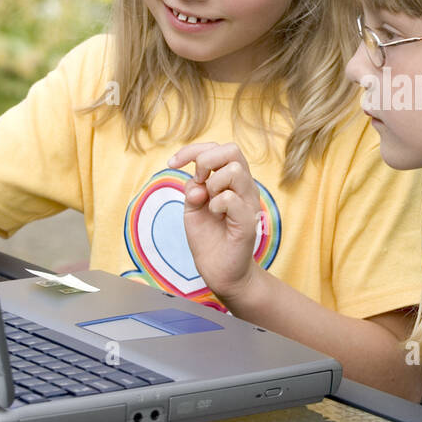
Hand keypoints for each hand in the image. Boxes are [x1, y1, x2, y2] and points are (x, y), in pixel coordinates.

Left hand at [168, 141, 260, 307]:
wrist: (221, 272)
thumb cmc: (209, 239)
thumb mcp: (193, 208)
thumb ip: (193, 189)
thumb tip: (197, 181)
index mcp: (232, 181)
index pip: (219, 149)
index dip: (193, 150)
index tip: (172, 164)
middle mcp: (244, 187)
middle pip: (232, 150)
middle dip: (206, 159)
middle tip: (199, 181)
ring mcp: (249, 203)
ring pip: (234, 170)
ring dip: (213, 184)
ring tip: (209, 203)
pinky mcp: (248, 221)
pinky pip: (230, 198)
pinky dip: (215, 204)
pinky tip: (214, 216)